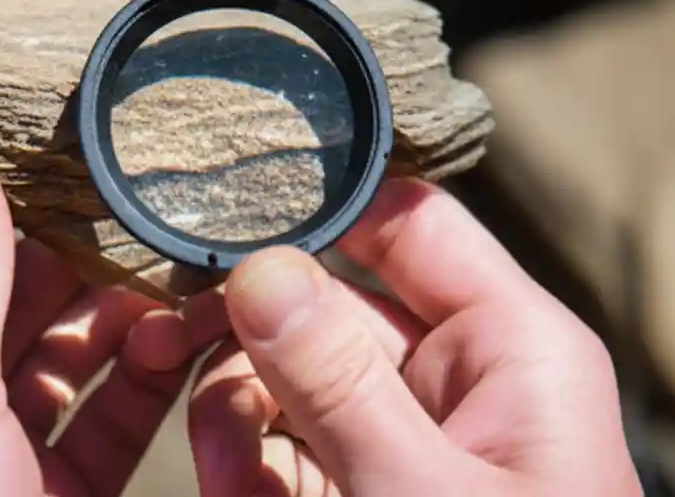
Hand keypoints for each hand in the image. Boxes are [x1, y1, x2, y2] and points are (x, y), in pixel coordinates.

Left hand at [0, 121, 207, 495]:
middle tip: (171, 208)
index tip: (90, 139)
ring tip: (195, 278)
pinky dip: (154, 385)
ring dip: (134, 316)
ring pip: (77, 359)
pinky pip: (112, 426)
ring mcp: (5, 459)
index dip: (13, 187)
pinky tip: (196, 350)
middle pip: (25, 298)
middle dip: (93, 251)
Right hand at [188, 178, 643, 495]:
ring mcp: (406, 433)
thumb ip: (341, 382)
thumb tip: (261, 268)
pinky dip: (249, 467)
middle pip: (329, 301)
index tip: (221, 210)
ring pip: (291, 374)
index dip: (321, 207)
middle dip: (250, 334)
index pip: (409, 224)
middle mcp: (457, 376)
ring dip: (237, 412)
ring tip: (224, 474)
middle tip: (165, 341)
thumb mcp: (422, 494)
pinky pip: (288, 444)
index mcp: (509, 345)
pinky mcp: (366, 485)